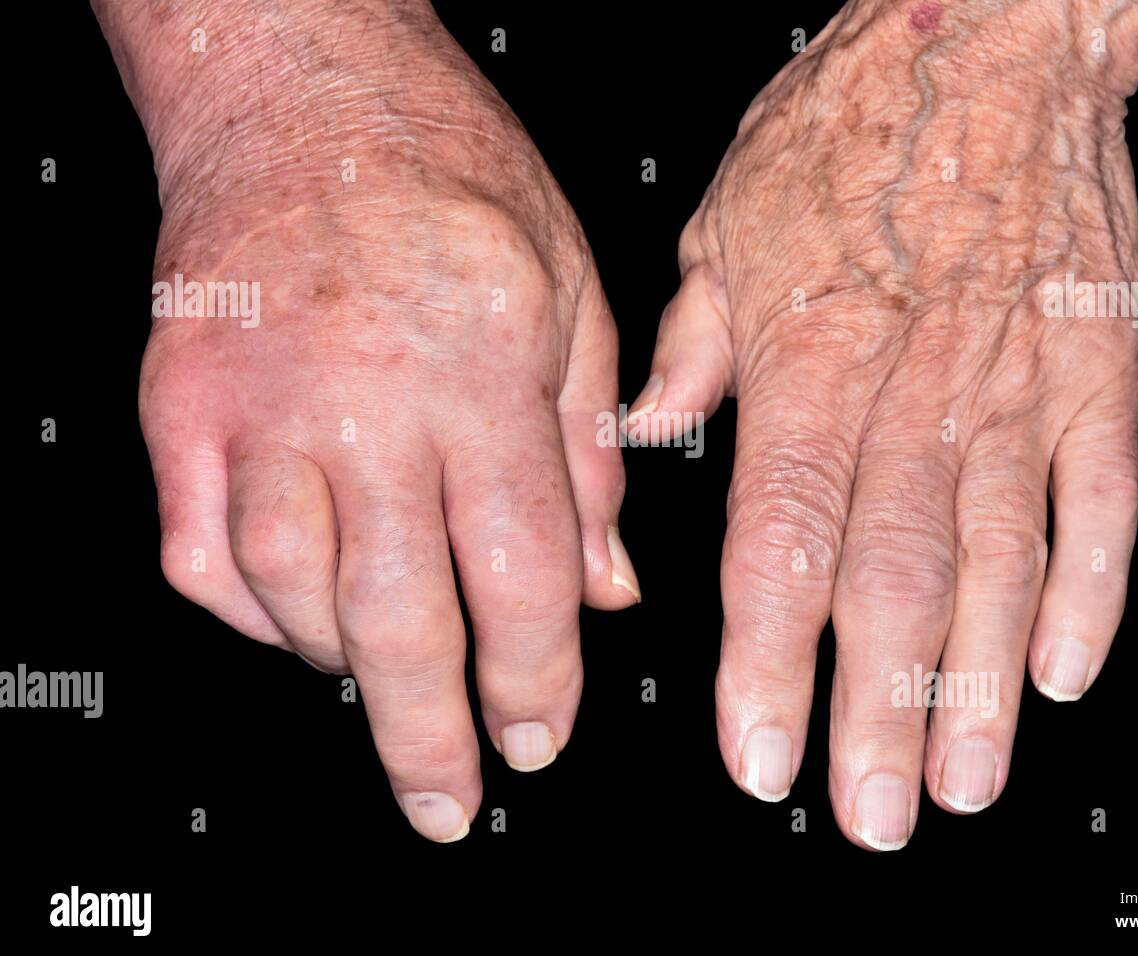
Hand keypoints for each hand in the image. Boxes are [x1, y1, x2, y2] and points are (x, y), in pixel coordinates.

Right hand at [99, 0, 638, 840]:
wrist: (300, 81)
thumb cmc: (445, 167)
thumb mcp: (571, 289)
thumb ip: (588, 452)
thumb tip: (606, 586)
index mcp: (480, 367)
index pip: (519, 571)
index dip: (537, 677)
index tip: (543, 736)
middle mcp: (363, 397)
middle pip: (399, 615)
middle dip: (432, 734)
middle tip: (451, 800)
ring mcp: (256, 406)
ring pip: (294, 600)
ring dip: (348, 677)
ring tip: (392, 702)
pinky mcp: (179, 406)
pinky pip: (200, 558)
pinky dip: (252, 618)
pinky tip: (300, 627)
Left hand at [631, 0, 1137, 847]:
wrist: (990, 43)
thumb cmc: (853, 127)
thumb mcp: (723, 224)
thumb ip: (688, 349)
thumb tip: (647, 434)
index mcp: (810, 362)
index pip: (781, 546)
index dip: (769, 664)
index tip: (759, 753)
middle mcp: (914, 390)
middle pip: (894, 583)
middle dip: (879, 714)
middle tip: (873, 814)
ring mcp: (1015, 387)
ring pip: (998, 565)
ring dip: (980, 688)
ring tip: (965, 781)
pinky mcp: (1095, 373)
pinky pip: (1098, 502)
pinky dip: (1086, 593)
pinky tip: (1061, 671)